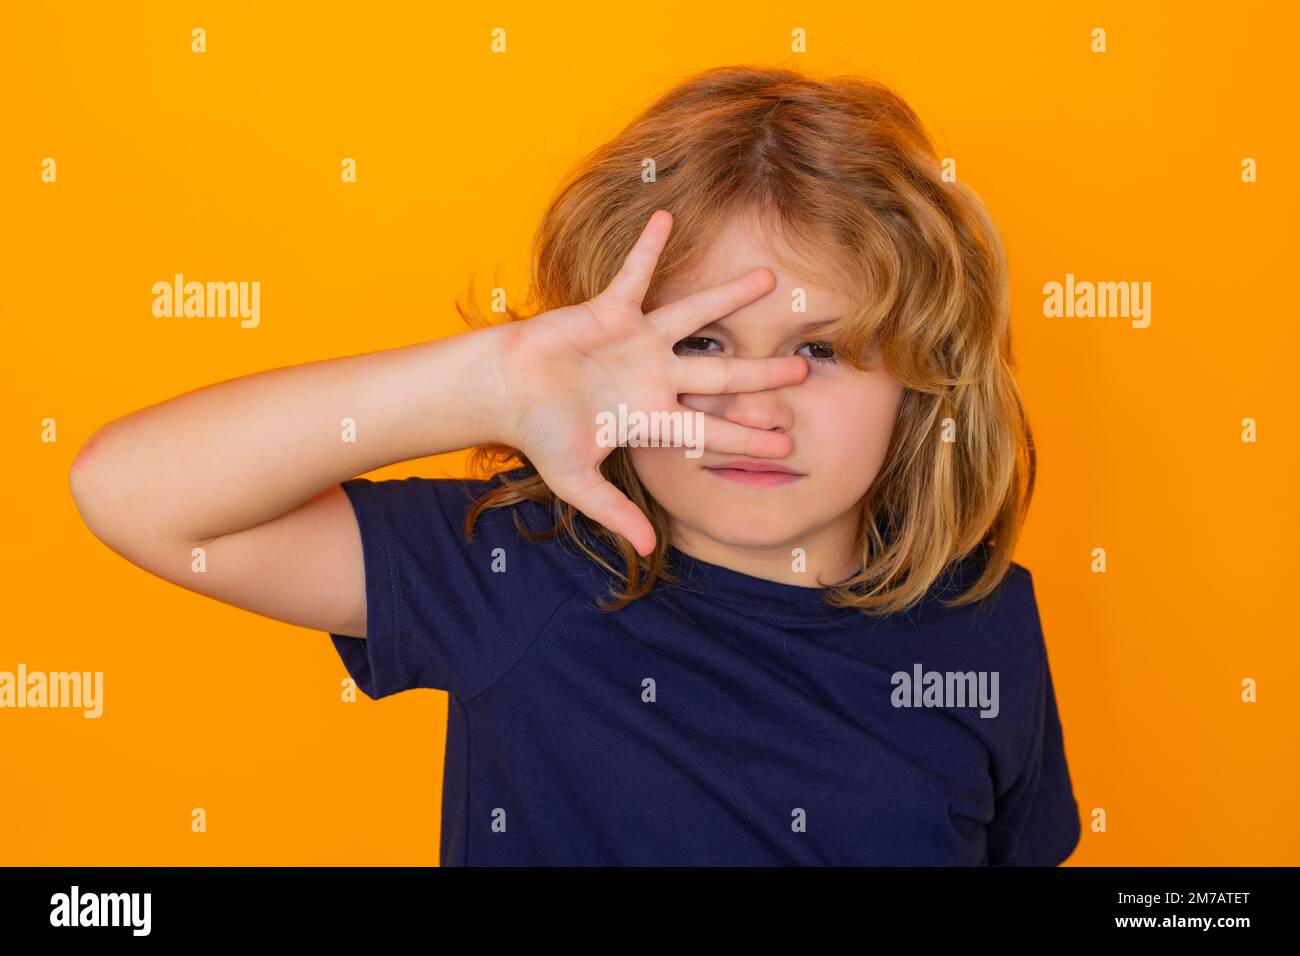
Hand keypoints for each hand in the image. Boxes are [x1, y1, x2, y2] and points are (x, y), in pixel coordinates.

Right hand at [493, 208, 807, 555]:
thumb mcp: (578, 480)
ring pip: (694, 314)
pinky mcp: (609, 310)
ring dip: (729, 296)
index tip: (787, 444)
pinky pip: (635, 274)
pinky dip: (648, 247)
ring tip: (769, 278)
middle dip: (762, 373)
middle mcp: (655, 375)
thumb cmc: (539, 434)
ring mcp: (636, 340)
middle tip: (805, 369)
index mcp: (652, 416)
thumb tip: (646, 551)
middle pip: (721, 373)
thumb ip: (615, 512)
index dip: (747, 436)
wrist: (502, 394)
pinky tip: (668, 216)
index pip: (711, 428)